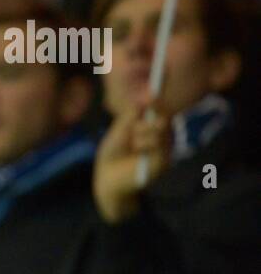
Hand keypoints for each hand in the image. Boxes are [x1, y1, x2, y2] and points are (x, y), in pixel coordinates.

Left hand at [94, 94, 171, 223]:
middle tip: (133, 129)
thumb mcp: (119, 131)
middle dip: (146, 119)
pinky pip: (160, 143)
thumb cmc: (113, 154)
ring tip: (133, 145)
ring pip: (161, 128)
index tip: (151, 95)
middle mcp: (162, 137)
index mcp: (152, 128)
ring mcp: (165, 149)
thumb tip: (144, 98)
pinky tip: (138, 150)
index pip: (161, 110)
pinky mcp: (164, 160)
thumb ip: (131, 115)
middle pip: (164, 117)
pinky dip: (145, 143)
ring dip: (142, 133)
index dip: (158, 102)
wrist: (108, 178)